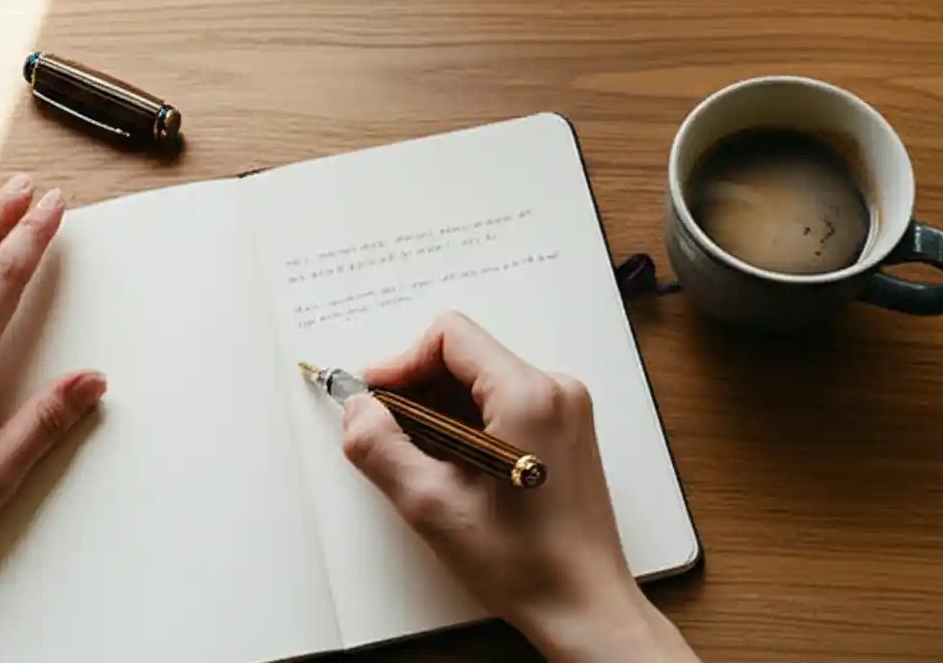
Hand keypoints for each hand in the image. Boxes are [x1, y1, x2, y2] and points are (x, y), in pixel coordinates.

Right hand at [341, 312, 697, 661]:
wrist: (584, 606)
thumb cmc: (527, 563)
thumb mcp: (431, 505)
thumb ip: (380, 447)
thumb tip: (358, 410)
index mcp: (529, 395)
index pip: (450, 337)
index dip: (402, 363)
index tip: (376, 399)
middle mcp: (555, 390)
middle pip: (465, 356)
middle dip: (418, 390)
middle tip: (389, 436)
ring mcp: (565, 410)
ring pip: (481, 382)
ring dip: (441, 411)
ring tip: (422, 462)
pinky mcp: (564, 432)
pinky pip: (503, 404)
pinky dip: (467, 425)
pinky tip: (452, 469)